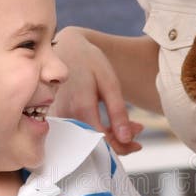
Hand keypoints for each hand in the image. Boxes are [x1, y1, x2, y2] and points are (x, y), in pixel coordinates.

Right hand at [53, 27, 142, 154]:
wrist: (66, 48)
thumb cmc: (89, 62)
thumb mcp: (110, 83)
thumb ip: (118, 112)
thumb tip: (126, 139)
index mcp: (81, 109)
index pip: (102, 142)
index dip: (121, 147)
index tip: (138, 144)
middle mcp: (66, 118)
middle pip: (95, 145)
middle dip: (119, 143)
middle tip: (137, 130)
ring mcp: (59, 119)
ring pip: (88, 140)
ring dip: (110, 137)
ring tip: (128, 125)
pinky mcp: (58, 119)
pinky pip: (80, 134)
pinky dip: (98, 132)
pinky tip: (111, 124)